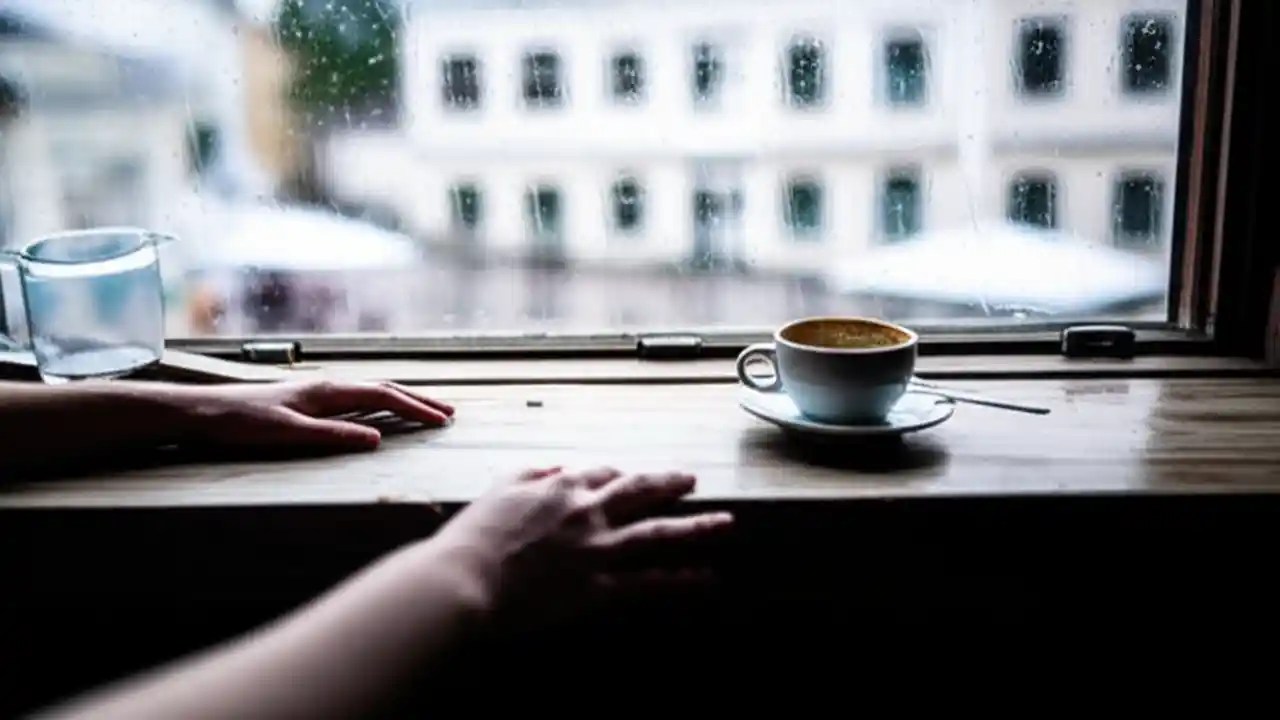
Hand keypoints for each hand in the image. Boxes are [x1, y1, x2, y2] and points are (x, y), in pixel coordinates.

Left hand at [174, 380, 453, 451]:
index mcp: (328, 391)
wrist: (203, 412)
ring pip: (371, 392)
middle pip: (384, 389)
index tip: (441, 421)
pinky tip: (380, 414)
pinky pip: (356, 400)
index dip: (415, 409)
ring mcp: (318, 392)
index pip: (383, 397)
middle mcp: (327, 386)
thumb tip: (377, 439)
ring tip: (425, 410)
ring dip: (402, 401)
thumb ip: (333, 435)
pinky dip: (380, 405)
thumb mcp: (287, 433)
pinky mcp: (307, 401)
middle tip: (448, 413)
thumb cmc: (240, 423)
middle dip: (418, 400)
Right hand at [433, 467, 732, 621]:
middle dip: (669, 483)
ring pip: (658, 532)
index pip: (601, 474)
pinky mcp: (598, 588)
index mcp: (561, 487)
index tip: (629, 478)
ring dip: (696, 527)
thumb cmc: (473, 538)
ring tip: (725, 524)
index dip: (618, 475)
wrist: (464, 580)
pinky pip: (648, 582)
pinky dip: (680, 580)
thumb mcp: (499, 489)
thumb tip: (557, 466)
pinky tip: (705, 578)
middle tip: (692, 481)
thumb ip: (532, 474)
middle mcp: (587, 512)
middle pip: (640, 491)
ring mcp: (597, 550)